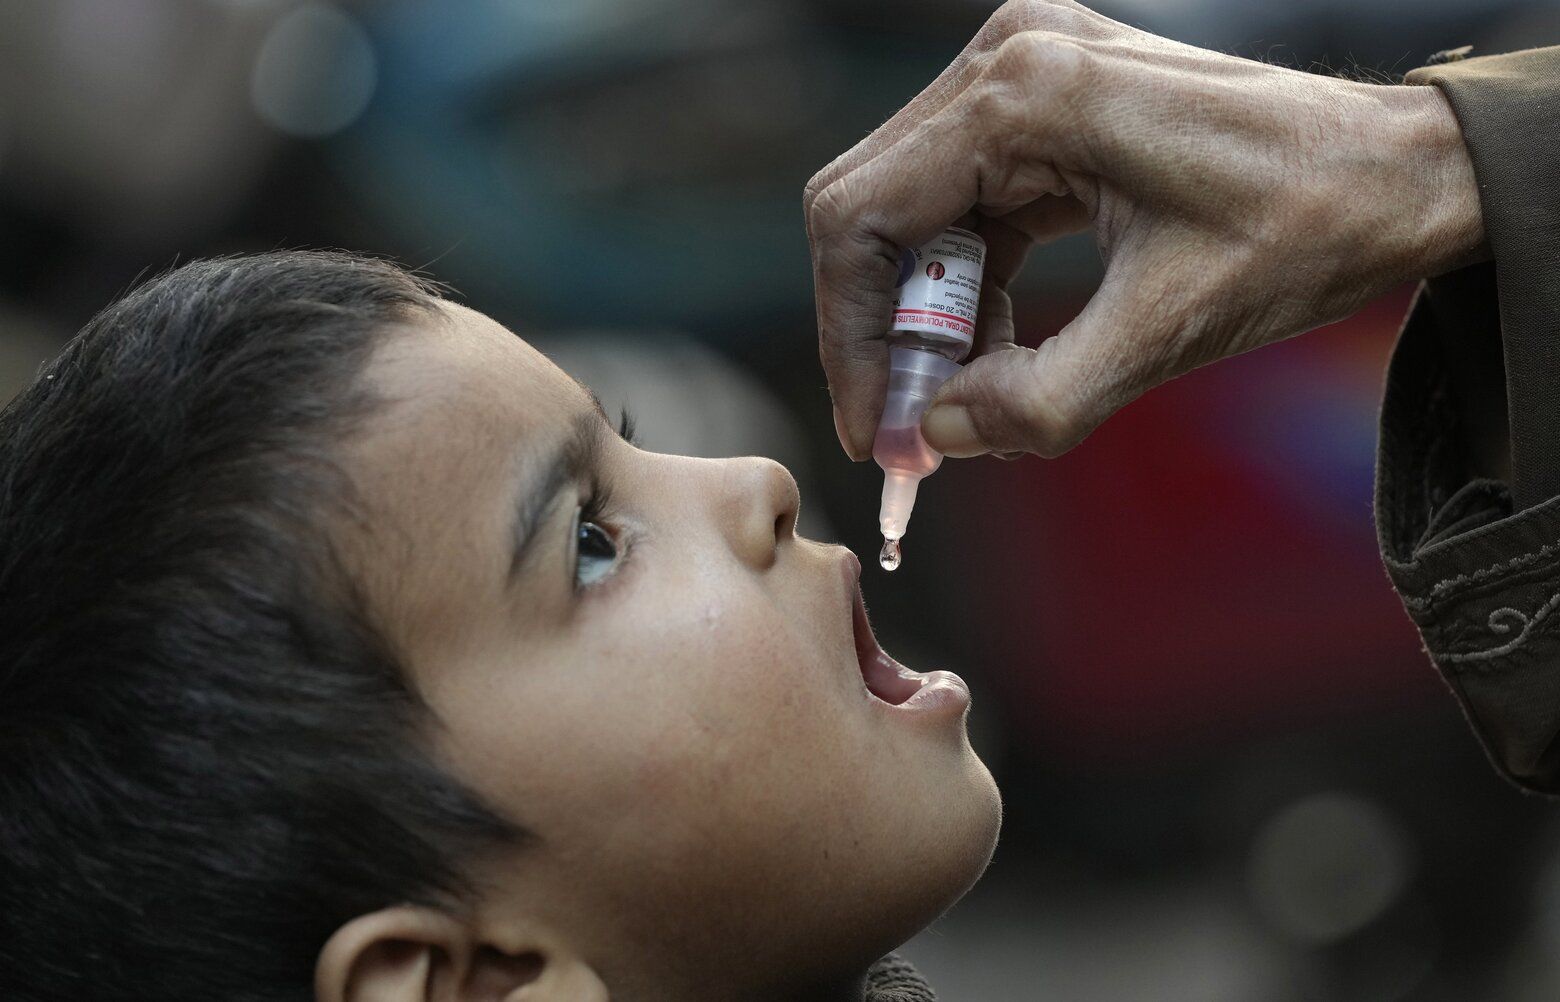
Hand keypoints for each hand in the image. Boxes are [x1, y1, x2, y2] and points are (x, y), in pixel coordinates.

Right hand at [805, 0, 1484, 459]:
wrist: (1400, 174)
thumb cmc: (1305, 230)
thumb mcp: (1166, 332)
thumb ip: (1038, 399)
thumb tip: (938, 437)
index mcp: (1026, 94)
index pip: (861, 219)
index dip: (852, 340)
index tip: (878, 432)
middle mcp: (1008, 58)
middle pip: (871, 210)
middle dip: (884, 332)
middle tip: (914, 428)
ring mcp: (1026, 69)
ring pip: (911, 210)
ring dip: (925, 314)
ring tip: (965, 398)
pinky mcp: (1046, 98)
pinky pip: (963, 199)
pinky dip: (965, 282)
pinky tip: (998, 343)